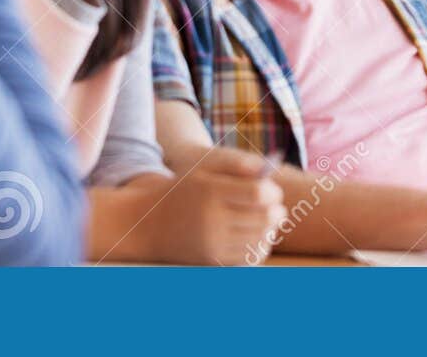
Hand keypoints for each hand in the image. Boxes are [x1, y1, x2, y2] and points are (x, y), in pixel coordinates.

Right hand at [153, 147, 285, 265]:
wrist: (149, 225)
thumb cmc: (183, 192)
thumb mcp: (204, 171)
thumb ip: (237, 165)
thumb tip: (268, 168)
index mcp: (210, 191)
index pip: (258, 193)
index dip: (273, 192)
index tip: (274, 191)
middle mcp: (211, 219)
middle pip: (263, 217)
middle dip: (277, 212)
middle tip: (278, 208)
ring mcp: (211, 243)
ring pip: (259, 239)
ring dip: (271, 230)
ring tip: (271, 222)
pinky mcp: (211, 260)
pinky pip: (248, 257)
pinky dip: (260, 247)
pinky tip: (260, 238)